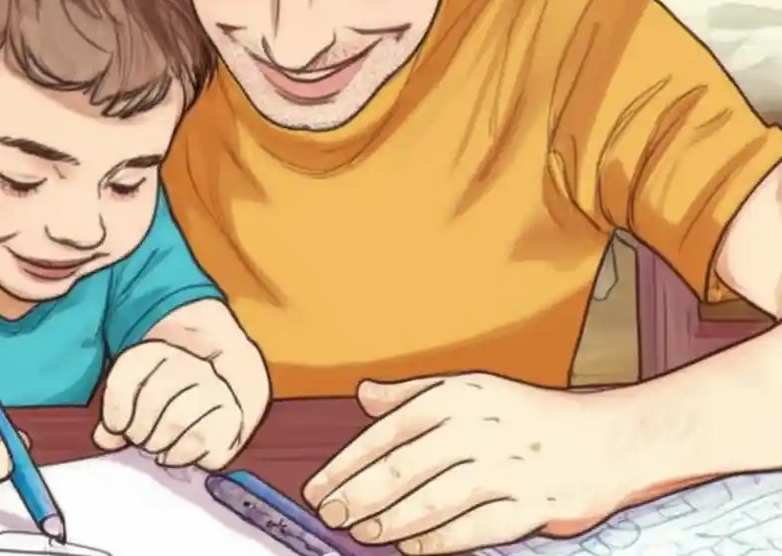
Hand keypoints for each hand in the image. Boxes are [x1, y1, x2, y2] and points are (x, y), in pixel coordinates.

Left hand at [93, 340, 249, 469]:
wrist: (219, 388)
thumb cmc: (168, 396)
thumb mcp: (138, 391)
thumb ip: (117, 411)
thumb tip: (105, 438)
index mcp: (163, 351)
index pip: (130, 375)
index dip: (115, 409)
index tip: (116, 426)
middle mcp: (194, 366)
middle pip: (152, 402)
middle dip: (138, 431)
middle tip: (139, 439)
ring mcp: (217, 391)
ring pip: (176, 424)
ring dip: (158, 444)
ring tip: (156, 446)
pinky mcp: (232, 420)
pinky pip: (200, 447)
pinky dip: (180, 456)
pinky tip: (175, 452)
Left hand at [302, 374, 642, 553]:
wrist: (611, 437)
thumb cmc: (530, 415)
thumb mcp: (472, 388)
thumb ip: (413, 393)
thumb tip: (362, 394)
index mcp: (458, 397)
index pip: (387, 432)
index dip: (345, 464)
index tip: (317, 488)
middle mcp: (480, 428)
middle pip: (403, 467)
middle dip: (359, 496)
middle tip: (331, 515)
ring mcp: (509, 466)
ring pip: (435, 498)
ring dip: (392, 520)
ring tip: (364, 533)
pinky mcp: (535, 503)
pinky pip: (478, 527)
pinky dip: (441, 540)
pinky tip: (412, 548)